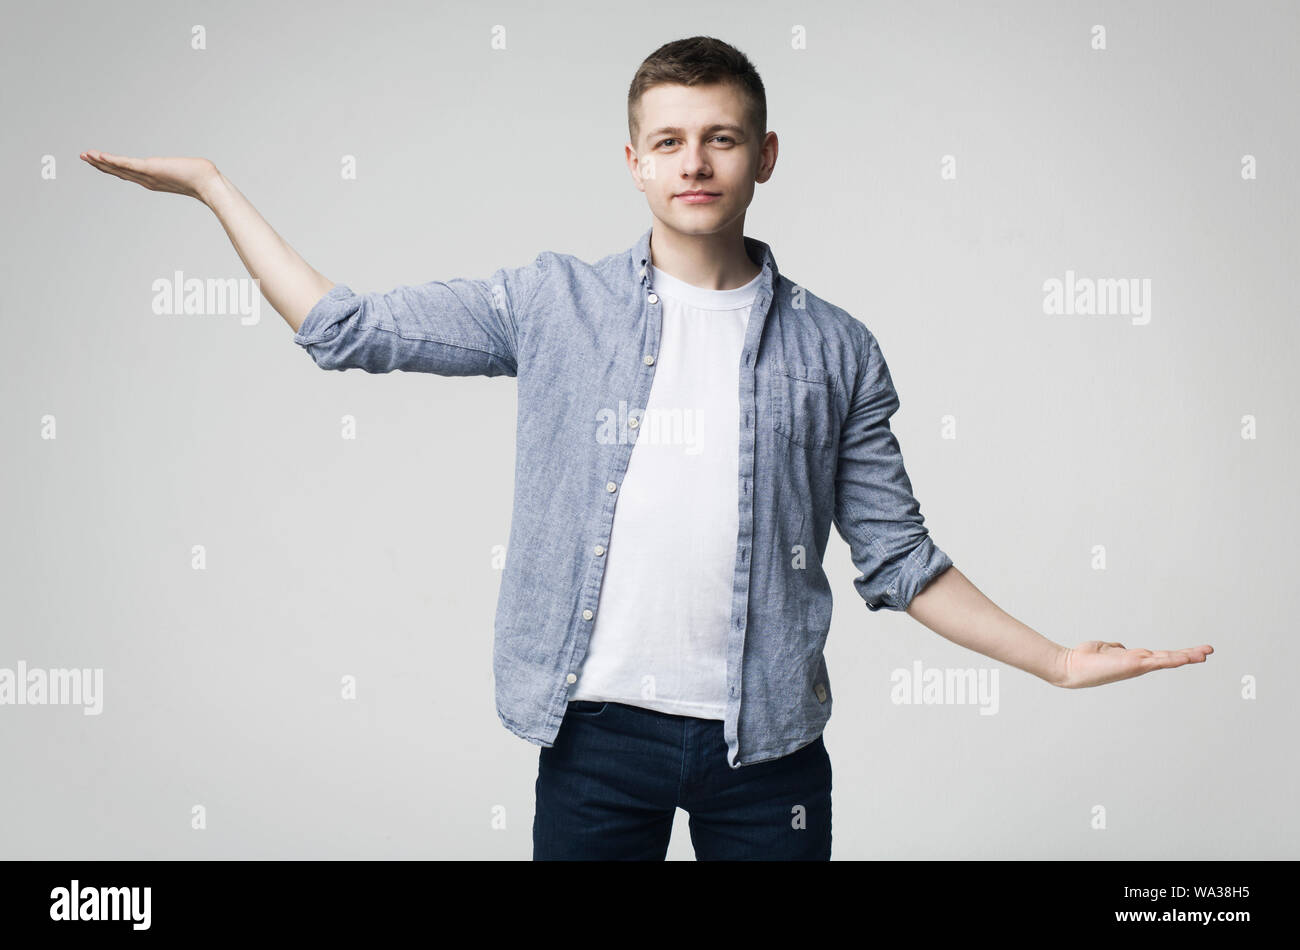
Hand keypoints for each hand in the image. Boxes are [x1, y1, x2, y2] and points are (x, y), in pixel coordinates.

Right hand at [80, 150, 219, 202]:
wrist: (207, 183)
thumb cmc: (201, 177)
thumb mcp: (186, 171)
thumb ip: (183, 169)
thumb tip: (195, 167)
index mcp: (152, 180)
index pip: (128, 173)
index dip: (112, 168)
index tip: (99, 161)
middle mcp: (147, 180)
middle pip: (119, 172)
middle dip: (100, 165)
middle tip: (84, 156)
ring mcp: (147, 175)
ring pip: (119, 168)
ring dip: (101, 162)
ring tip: (86, 155)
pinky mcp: (150, 169)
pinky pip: (126, 164)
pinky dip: (112, 160)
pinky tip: (99, 156)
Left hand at [1054, 640, 1212, 687]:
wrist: (1072, 666)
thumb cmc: (1085, 659)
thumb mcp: (1104, 649)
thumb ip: (1114, 648)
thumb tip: (1119, 648)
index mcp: (1133, 660)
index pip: (1159, 656)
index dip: (1175, 654)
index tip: (1193, 651)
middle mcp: (1138, 664)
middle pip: (1168, 658)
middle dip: (1188, 655)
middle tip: (1208, 652)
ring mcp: (1137, 665)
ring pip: (1166, 660)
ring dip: (1186, 656)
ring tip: (1204, 654)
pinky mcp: (1133, 664)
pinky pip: (1157, 661)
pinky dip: (1172, 659)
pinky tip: (1186, 657)